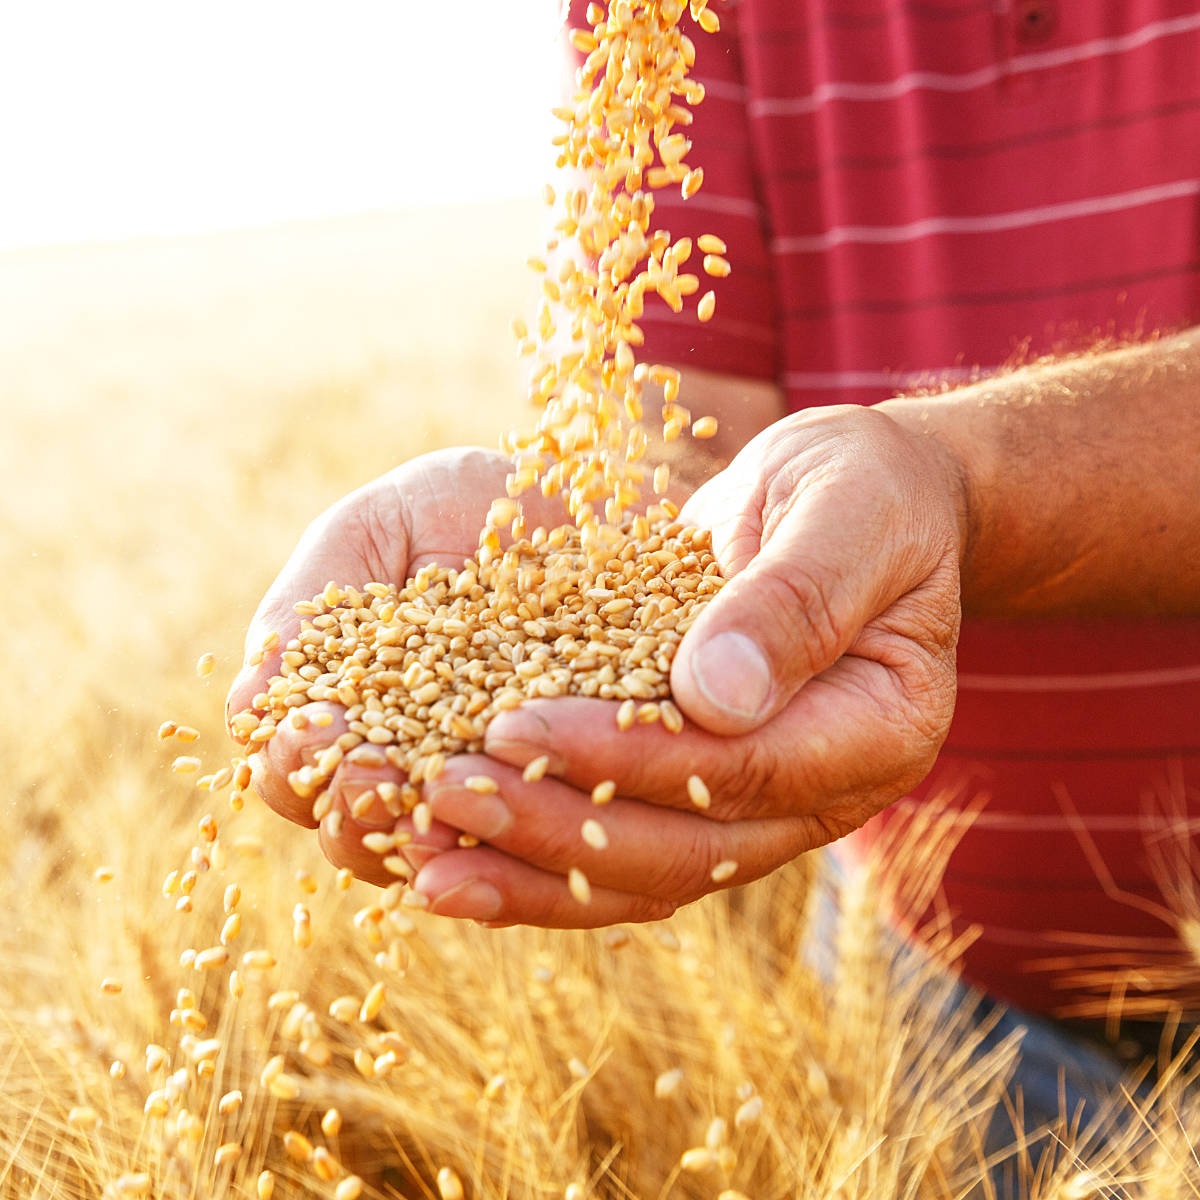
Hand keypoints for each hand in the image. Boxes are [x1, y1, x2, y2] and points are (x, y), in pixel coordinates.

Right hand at [225, 445, 569, 870]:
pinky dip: (516, 841)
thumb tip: (249, 703)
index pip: (294, 771)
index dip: (292, 763)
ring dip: (422, 844)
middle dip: (352, 812)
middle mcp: (411, 767)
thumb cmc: (465, 508)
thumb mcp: (376, 532)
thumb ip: (307, 606)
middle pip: (354, 830)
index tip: (313, 728)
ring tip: (432, 814)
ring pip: (436, 852)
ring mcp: (488, 785)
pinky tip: (513, 818)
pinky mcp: (567, 787)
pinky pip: (533, 839)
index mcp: (348, 716)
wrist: (586, 498)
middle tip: (371, 776)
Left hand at [402, 405, 964, 926]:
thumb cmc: (865, 489)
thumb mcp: (845, 510)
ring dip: (530, 867)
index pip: (744, 766)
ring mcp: (764, 806)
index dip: (629, 755)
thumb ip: (793, 596)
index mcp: (879, 729)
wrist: (865, 503)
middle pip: (685, 845)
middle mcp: (824, 792)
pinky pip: (622, 844)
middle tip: (442, 793)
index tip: (518, 725)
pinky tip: (451, 853)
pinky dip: (538, 854)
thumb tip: (713, 693)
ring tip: (422, 856)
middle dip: (557, 822)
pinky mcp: (707, 793)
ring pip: (644, 871)